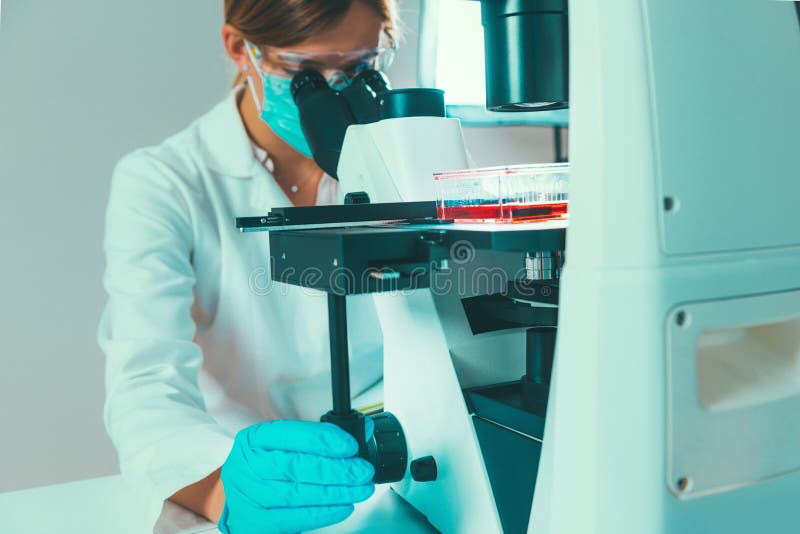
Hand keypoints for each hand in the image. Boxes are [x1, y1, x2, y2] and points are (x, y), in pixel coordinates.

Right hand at [218, 420, 374, 533]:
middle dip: (335, 469)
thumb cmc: (268, 467)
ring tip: (359, 489)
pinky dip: (323, 513)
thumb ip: (321, 437)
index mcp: (254, 439)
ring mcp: (248, 495)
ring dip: (335, 493)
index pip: (290, 434)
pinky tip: (342, 506)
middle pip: (294, 466)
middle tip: (362, 471)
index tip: (350, 445)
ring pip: (297, 493)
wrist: (240, 498)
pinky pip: (294, 518)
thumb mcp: (287, 445)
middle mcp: (247, 465)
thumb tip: (362, 430)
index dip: (323, 440)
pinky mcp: (255, 522)